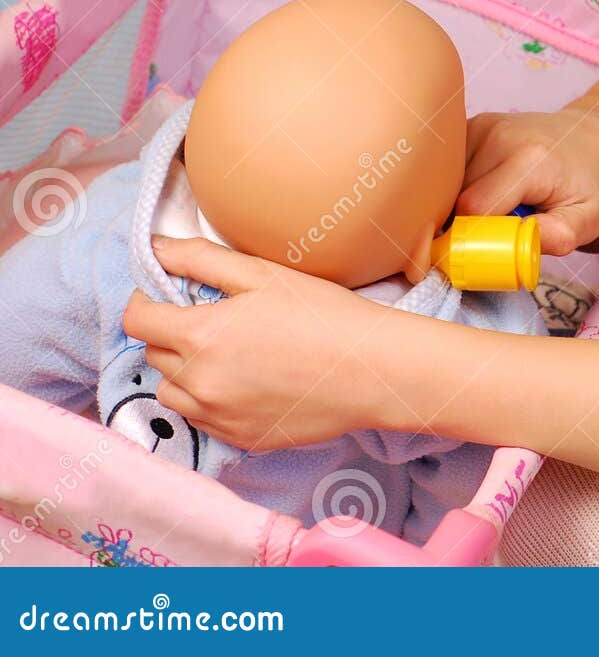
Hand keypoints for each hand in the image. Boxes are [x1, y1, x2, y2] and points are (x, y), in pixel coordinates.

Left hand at [122, 236, 400, 450]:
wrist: (372, 370)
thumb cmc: (324, 315)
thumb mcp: (263, 274)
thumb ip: (200, 259)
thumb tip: (155, 250)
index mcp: (200, 336)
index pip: (136, 320)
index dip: (147, 301)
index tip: (169, 295)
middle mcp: (199, 382)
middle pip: (154, 355)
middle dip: (171, 334)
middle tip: (214, 321)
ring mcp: (217, 416)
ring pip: (171, 392)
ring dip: (184, 372)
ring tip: (226, 356)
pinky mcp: (238, 438)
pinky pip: (200, 419)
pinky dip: (210, 400)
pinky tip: (247, 382)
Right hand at [456, 105, 598, 254]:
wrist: (595, 141)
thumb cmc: (592, 185)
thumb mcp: (590, 219)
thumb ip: (558, 236)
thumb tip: (517, 244)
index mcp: (530, 159)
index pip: (475, 208)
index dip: (475, 237)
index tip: (491, 250)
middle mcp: (499, 134)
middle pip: (457, 197)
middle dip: (471, 222)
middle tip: (504, 228)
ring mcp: (482, 126)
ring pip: (448, 184)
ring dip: (463, 204)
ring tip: (502, 206)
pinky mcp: (471, 126)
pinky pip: (449, 170)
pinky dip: (460, 187)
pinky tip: (489, 189)